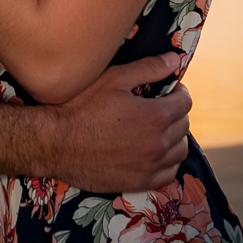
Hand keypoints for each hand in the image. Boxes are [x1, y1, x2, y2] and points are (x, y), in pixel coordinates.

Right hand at [47, 52, 191, 192]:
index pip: (185, 103)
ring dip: (175, 138)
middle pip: (184, 126)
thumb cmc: (82, 106)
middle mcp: (158, 143)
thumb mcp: (114, 79)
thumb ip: (148, 69)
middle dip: (176, 112)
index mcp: (155, 116)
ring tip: (159, 129)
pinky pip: (169, 174)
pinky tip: (155, 153)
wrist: (57, 142)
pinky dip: (168, 162)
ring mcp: (150, 166)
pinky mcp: (139, 182)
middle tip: (160, 106)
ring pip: (180, 151)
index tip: (169, 90)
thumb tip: (175, 60)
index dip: (179, 92)